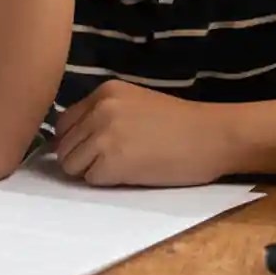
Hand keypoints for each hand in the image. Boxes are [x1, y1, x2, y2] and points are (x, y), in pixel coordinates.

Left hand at [53, 80, 230, 186]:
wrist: (211, 136)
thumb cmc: (181, 124)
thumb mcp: (135, 103)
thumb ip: (104, 114)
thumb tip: (75, 140)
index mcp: (104, 92)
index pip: (64, 122)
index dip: (75, 141)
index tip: (92, 150)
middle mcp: (98, 109)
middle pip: (64, 146)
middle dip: (81, 158)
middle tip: (112, 162)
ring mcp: (103, 135)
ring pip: (71, 165)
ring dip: (91, 171)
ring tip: (122, 167)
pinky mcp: (111, 161)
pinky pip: (91, 180)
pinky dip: (106, 182)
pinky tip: (131, 174)